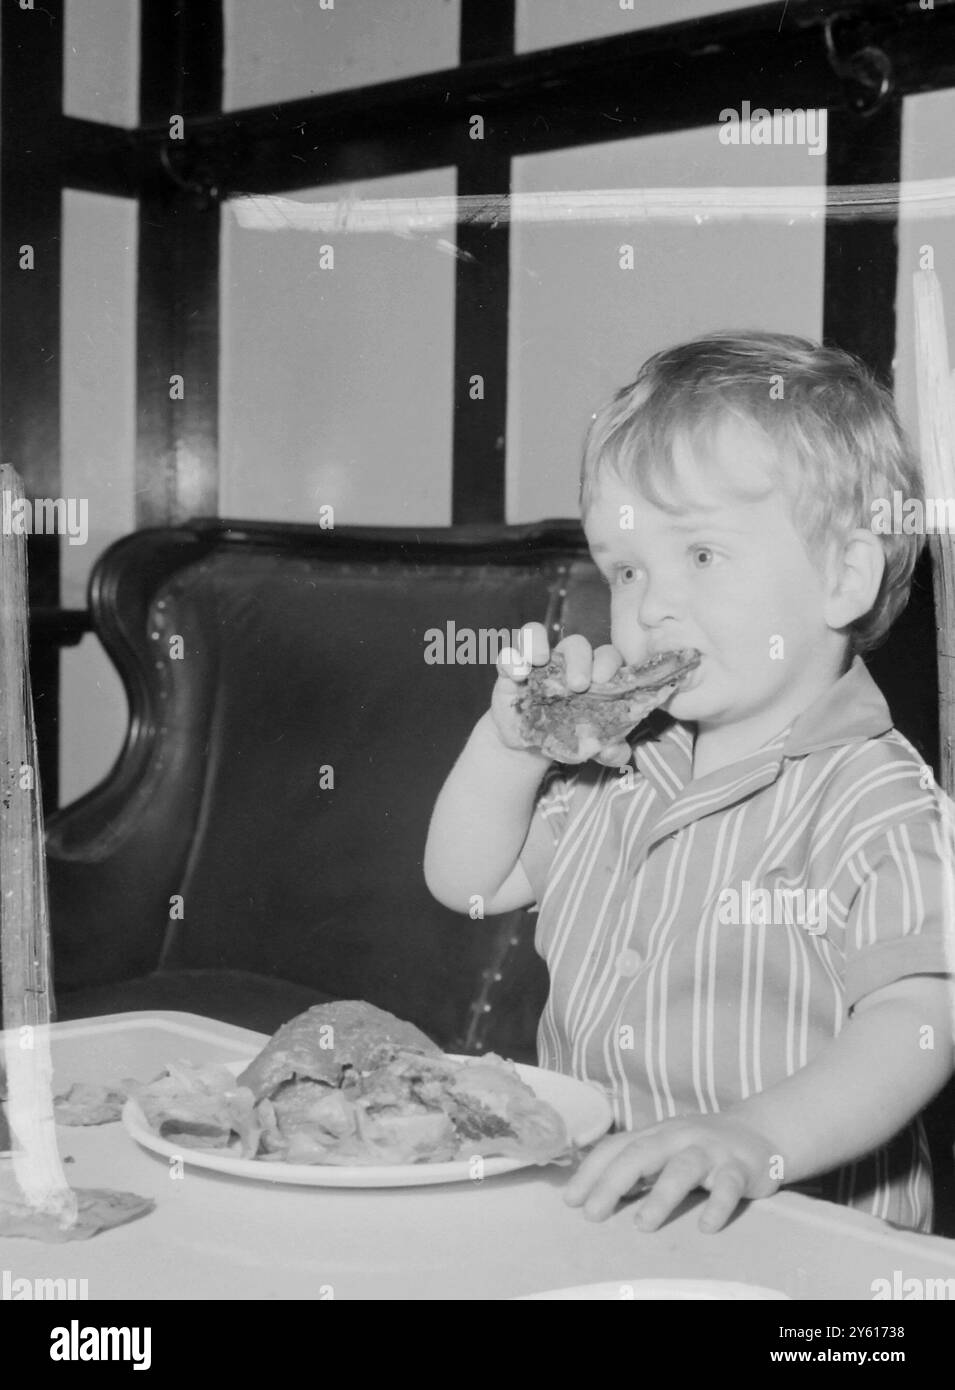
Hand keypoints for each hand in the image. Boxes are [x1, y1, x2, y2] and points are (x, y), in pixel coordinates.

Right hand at [490, 628, 632, 767]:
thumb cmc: (566, 735)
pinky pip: (507, 654)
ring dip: (537, 642)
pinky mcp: (508, 670)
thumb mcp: (589, 746)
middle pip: (575, 644)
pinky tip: (517, 675)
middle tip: (579, 684)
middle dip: (579, 659)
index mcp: (591, 674)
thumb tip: (618, 754)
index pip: (606, 656)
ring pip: (535, 633)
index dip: (608, 663)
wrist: (528, 745)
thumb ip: (610, 751)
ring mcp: (534, 663)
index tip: (604, 680)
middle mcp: (564, 662)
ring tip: (539, 660)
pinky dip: (511, 658)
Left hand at [563, 1114, 780, 1233]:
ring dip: (660, 1196)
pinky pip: (728, 1186)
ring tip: (642, 1225)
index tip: (570, 1200)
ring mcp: (710, 1151)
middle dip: (613, 1183)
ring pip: (682, 1169)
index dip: (591, 1171)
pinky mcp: (740, 1168)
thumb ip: (635, 1166)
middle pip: (641, 1154)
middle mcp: (679, 1137)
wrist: (758, 1132)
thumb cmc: (699, 1147)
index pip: (616, 1147)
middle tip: (592, 1214)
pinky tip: (705, 1227)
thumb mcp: (664, 1149)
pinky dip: (717, 1205)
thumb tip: (592, 1193)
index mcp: (655, 1134)